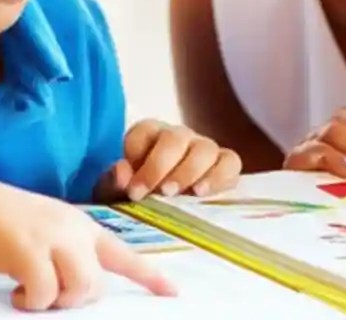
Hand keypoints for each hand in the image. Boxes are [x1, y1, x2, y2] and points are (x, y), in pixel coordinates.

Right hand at [0, 174, 174, 310]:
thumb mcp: (42, 231)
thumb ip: (64, 253)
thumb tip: (78, 290)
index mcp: (79, 225)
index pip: (122, 253)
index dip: (149, 276)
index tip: (173, 293)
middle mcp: (72, 229)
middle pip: (96, 284)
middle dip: (73, 299)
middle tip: (42, 292)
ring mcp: (51, 238)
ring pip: (79, 289)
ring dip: (54, 301)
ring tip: (28, 291)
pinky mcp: (27, 251)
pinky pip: (43, 294)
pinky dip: (29, 302)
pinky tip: (13, 291)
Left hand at [106, 120, 242, 201]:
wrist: (163, 214)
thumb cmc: (137, 198)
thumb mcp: (116, 193)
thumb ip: (114, 182)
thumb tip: (122, 172)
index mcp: (147, 136)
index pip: (144, 131)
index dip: (138, 157)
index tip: (133, 190)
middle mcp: (177, 137)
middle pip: (176, 138)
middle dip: (164, 165)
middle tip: (159, 192)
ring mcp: (203, 149)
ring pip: (205, 148)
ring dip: (191, 171)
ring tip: (180, 195)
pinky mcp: (225, 165)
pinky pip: (231, 162)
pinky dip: (220, 176)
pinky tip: (203, 193)